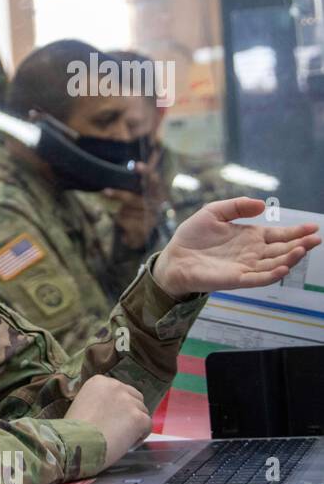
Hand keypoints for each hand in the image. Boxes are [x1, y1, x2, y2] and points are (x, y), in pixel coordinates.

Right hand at [64, 375, 151, 468]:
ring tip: (120, 438)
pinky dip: (139, 437)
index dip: (117, 406)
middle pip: (135, 398)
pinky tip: (125, 444)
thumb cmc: (72, 430)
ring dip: (135, 425)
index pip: (120, 390)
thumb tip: (110, 411)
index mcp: (99, 381)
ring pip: (142, 412)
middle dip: (130, 412)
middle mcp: (116, 386)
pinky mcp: (139, 418)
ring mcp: (129, 401)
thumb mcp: (81, 405)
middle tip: (119, 428)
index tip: (110, 418)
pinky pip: (148, 427)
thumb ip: (98, 402)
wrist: (74, 444)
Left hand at [103, 163, 161, 249]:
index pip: (154, 181)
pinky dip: (120, 220)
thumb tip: (134, 163)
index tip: (137, 165)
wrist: (139, 235)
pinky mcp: (143, 231)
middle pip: (135, 198)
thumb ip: (134, 182)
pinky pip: (124, 222)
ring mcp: (151, 219)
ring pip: (127, 211)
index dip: (146, 173)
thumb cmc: (136, 210)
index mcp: (157, 194)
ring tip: (122, 212)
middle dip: (119, 195)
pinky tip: (123, 222)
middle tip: (105, 191)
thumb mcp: (137, 195)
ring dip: (120, 211)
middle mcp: (157, 206)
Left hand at [153, 197, 320, 298]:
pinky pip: (258, 279)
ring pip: (275, 264)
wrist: (173, 257)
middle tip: (315, 238)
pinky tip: (283, 267)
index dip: (297, 232)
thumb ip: (237, 206)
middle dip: (301, 244)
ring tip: (302, 249)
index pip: (280, 235)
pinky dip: (271, 274)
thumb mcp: (214, 212)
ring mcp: (246, 267)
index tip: (313, 227)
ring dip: (290, 258)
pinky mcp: (235, 279)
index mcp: (251, 237)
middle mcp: (253, 253)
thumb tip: (262, 204)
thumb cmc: (192, 237)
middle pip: (282, 250)